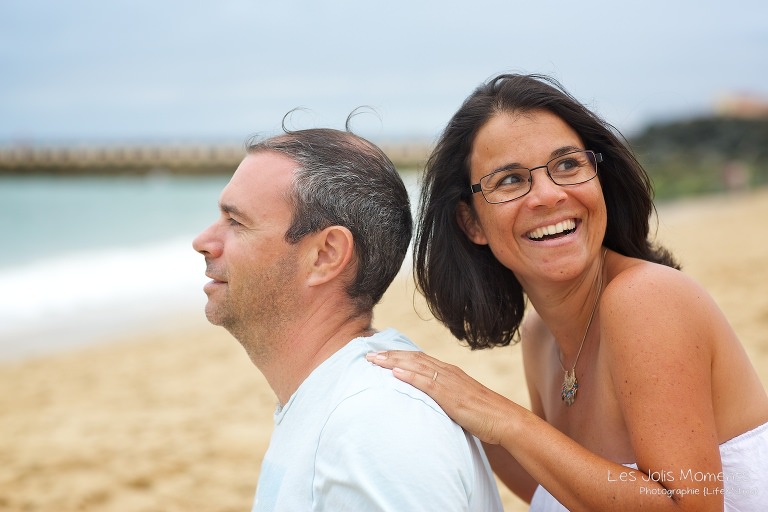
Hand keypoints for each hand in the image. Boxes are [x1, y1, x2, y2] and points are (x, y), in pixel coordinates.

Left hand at [365, 350, 514, 444]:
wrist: (504, 419)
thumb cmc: (484, 414)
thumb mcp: (459, 401)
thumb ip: (443, 396)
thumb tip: (427, 400)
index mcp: (449, 372)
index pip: (419, 359)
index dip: (398, 355)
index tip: (379, 354)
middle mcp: (448, 372)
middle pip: (413, 358)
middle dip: (390, 355)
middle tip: (368, 354)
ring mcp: (449, 382)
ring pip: (417, 367)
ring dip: (394, 362)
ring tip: (375, 360)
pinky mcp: (451, 396)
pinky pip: (427, 383)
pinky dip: (410, 376)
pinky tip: (395, 373)